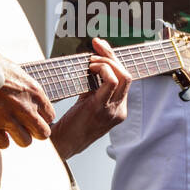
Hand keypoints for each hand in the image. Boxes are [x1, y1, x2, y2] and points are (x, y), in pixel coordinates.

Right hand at [0, 58, 53, 148]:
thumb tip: (30, 98)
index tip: (35, 115)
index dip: (42, 117)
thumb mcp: (18, 73)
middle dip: (35, 131)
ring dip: (19, 137)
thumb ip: (27, 89)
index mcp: (35, 93)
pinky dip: (1, 140)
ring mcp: (9, 118)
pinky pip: (3, 144)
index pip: (50, 116)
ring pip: (25, 142)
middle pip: (43, 133)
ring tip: (12, 128)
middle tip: (27, 126)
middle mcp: (26, 108)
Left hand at [49, 37, 131, 160]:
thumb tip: (92, 63)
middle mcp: (120, 109)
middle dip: (112, 57)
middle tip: (96, 49)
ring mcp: (113, 110)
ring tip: (91, 63)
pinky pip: (110, 82)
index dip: (114, 59)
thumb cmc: (73, 124)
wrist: (63, 144)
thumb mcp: (88, 101)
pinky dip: (102, 70)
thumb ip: (94, 86)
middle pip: (126, 75)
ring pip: (122, 77)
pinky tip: (90, 69)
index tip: (100, 46)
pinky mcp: (101, 109)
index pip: (124, 78)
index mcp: (119, 108)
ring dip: (106, 63)